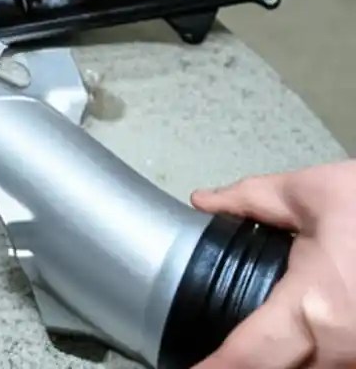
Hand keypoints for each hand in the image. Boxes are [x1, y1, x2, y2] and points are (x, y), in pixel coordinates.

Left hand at [191, 161, 355, 368]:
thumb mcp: (314, 193)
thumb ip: (250, 199)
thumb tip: (202, 200)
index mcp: (312, 308)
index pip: (247, 355)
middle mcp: (342, 347)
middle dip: (244, 368)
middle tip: (219, 359)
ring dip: (288, 362)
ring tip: (263, 348)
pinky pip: (344, 366)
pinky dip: (321, 360)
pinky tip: (302, 348)